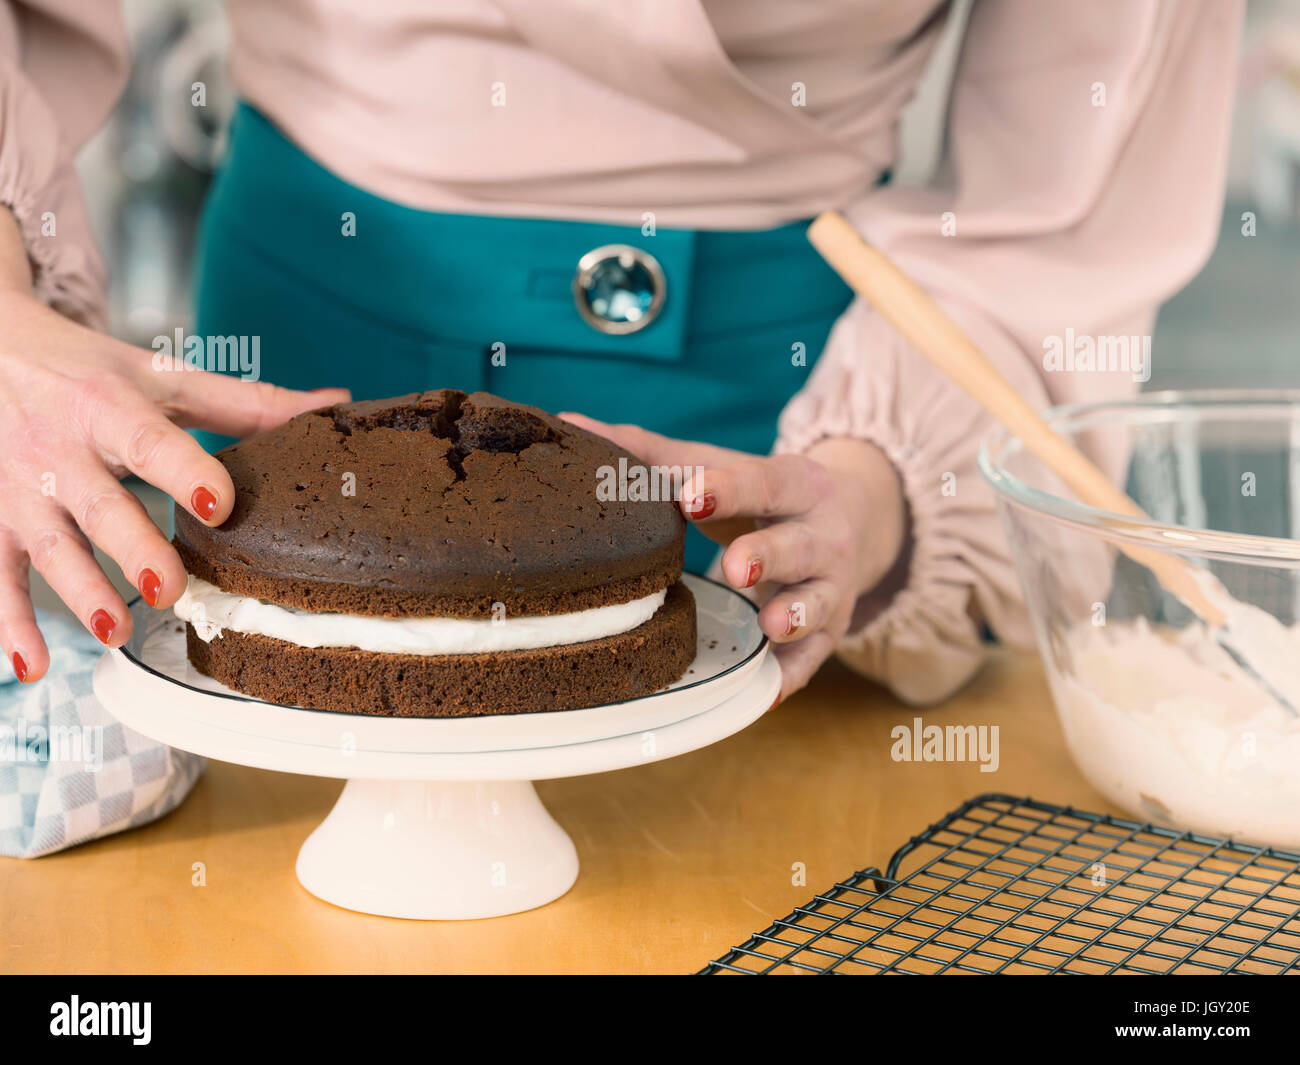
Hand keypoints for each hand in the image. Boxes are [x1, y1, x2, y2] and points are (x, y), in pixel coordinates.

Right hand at [0, 213, 348, 680]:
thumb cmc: (91, 371)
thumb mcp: (165, 378)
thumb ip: (247, 401)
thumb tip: (333, 405)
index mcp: (112, 409)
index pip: (150, 442)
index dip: (183, 471)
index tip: (218, 504)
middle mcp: (63, 451)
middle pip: (100, 505)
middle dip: (133, 548)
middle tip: (172, 588)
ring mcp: (24, 491)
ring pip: (50, 547)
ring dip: (82, 591)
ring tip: (117, 630)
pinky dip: (11, 624)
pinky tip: (33, 666)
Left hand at [559, 414, 906, 702]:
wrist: (854, 520)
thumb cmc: (763, 494)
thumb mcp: (720, 467)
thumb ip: (651, 454)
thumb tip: (569, 425)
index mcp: (794, 483)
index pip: (762, 482)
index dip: (729, 490)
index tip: (691, 496)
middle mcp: (822, 533)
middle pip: (798, 544)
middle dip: (768, 555)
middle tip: (734, 565)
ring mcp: (832, 585)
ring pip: (818, 601)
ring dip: (795, 614)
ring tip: (770, 624)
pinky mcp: (831, 631)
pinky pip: (813, 659)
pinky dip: (790, 675)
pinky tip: (766, 692)